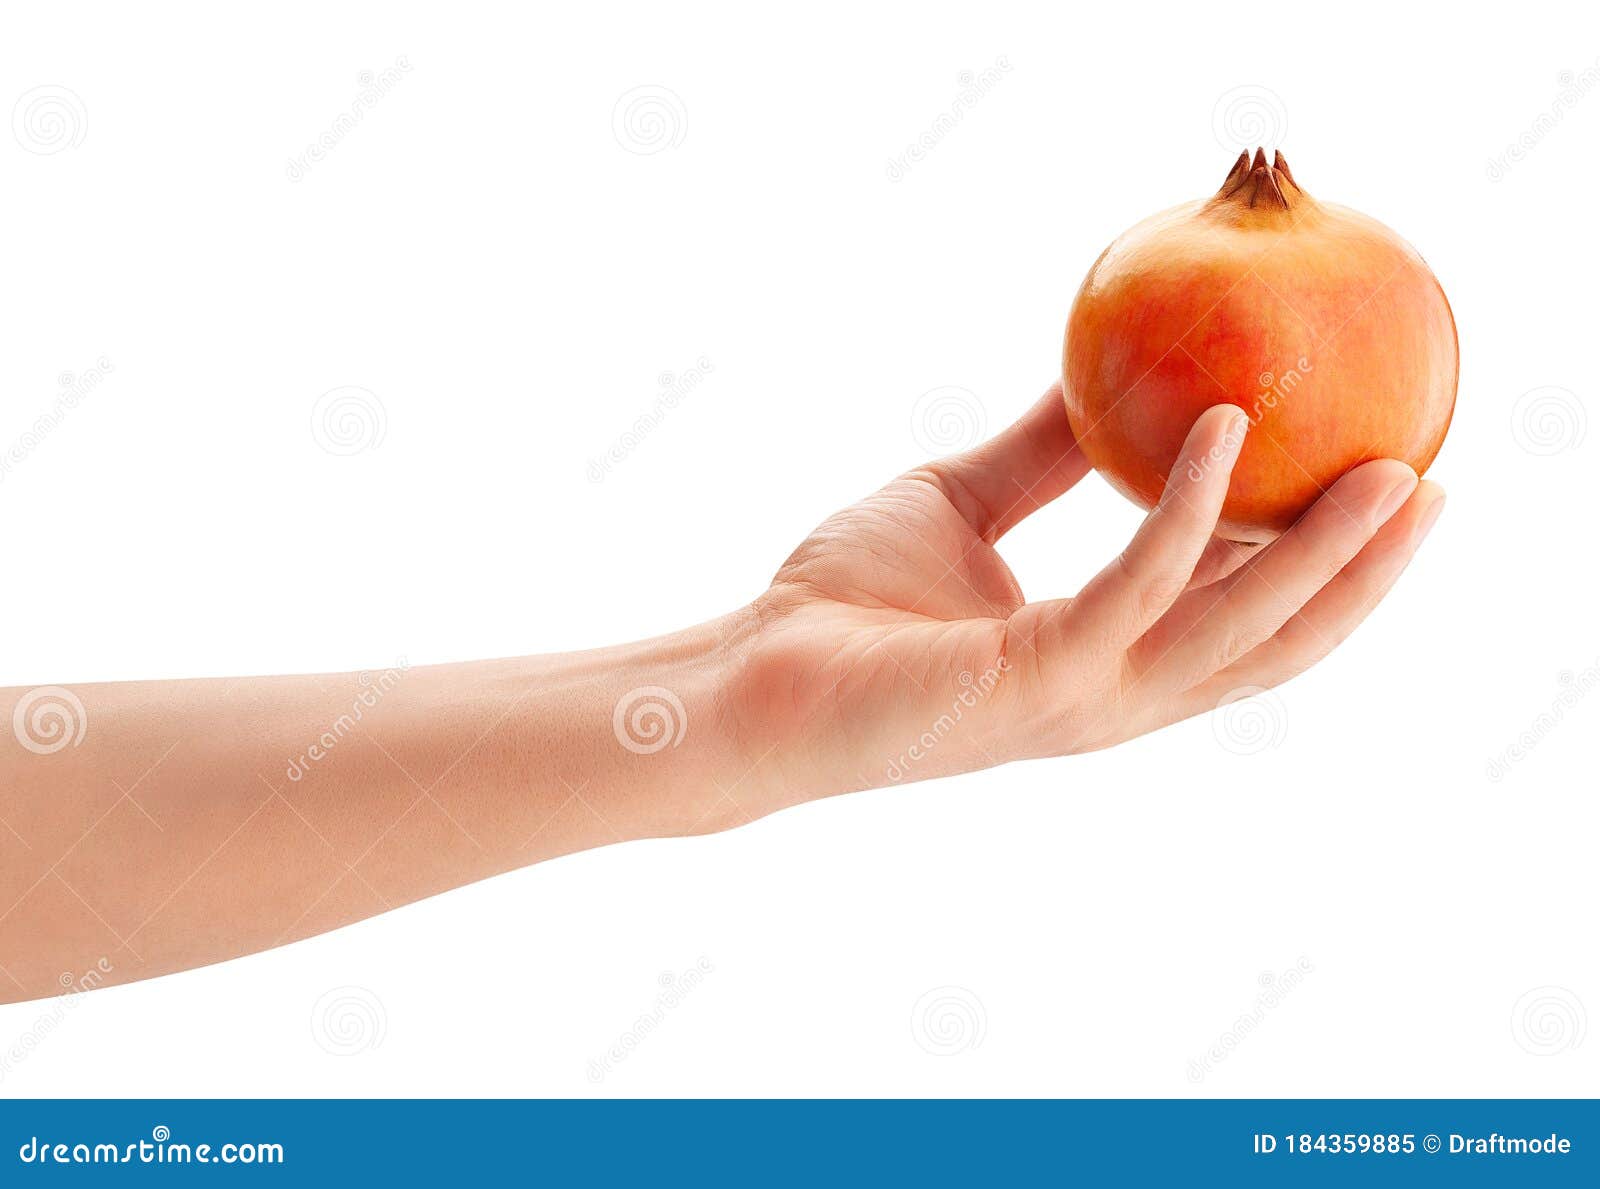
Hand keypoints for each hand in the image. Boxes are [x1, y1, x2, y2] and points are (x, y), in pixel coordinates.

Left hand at [733, 382, 1443, 806]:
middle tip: (1432, 484)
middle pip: (1273, 643)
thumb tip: (1101, 384)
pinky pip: (1136, 585)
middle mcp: (1110, 694)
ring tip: (1390, 470)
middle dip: (1362, 574)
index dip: (1325, 574)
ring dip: (1323, 550)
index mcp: (1102, 660)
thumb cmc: (844, 604)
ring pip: (1238, 631)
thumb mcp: (963, 506)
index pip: (1240, 626)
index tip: (1387, 497)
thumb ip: (1041, 459)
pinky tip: (1219, 429)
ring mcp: (1080, 698)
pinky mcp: (1033, 678)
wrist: (749, 677)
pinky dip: (1187, 508)